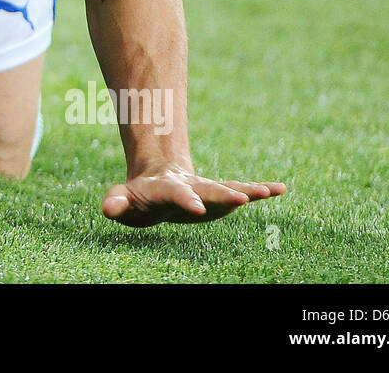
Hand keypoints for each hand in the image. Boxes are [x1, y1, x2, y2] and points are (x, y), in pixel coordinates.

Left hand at [102, 165, 284, 227]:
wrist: (156, 179)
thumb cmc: (138, 196)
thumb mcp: (122, 198)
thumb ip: (115, 202)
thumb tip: (108, 209)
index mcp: (165, 188)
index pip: (175, 194)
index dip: (186, 200)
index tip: (197, 209)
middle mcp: (190, 186)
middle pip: (208, 188)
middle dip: (223, 194)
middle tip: (241, 198)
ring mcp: (206, 189)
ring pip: (228, 187)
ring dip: (247, 189)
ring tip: (269, 190)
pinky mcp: (219, 195)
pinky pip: (241, 191)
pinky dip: (259, 190)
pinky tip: (280, 188)